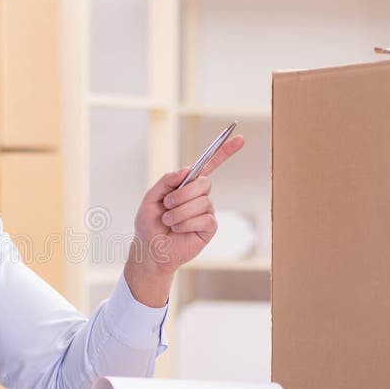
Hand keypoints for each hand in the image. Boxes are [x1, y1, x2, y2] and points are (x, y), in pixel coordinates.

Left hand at [124, 133, 244, 305]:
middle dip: (181, 195)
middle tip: (167, 206)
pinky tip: (178, 230)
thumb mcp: (150, 198)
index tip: (240, 138)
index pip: (208, 166)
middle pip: (204, 182)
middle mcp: (199, 196)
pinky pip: (204, 218)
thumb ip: (166, 181)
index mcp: (186, 185)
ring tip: (168, 222)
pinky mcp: (209, 227)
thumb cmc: (149, 224)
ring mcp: (206, 212)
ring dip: (178, 213)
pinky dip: (186, 224)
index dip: (224, 152)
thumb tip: (187, 169)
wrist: (150, 250)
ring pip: (201, 202)